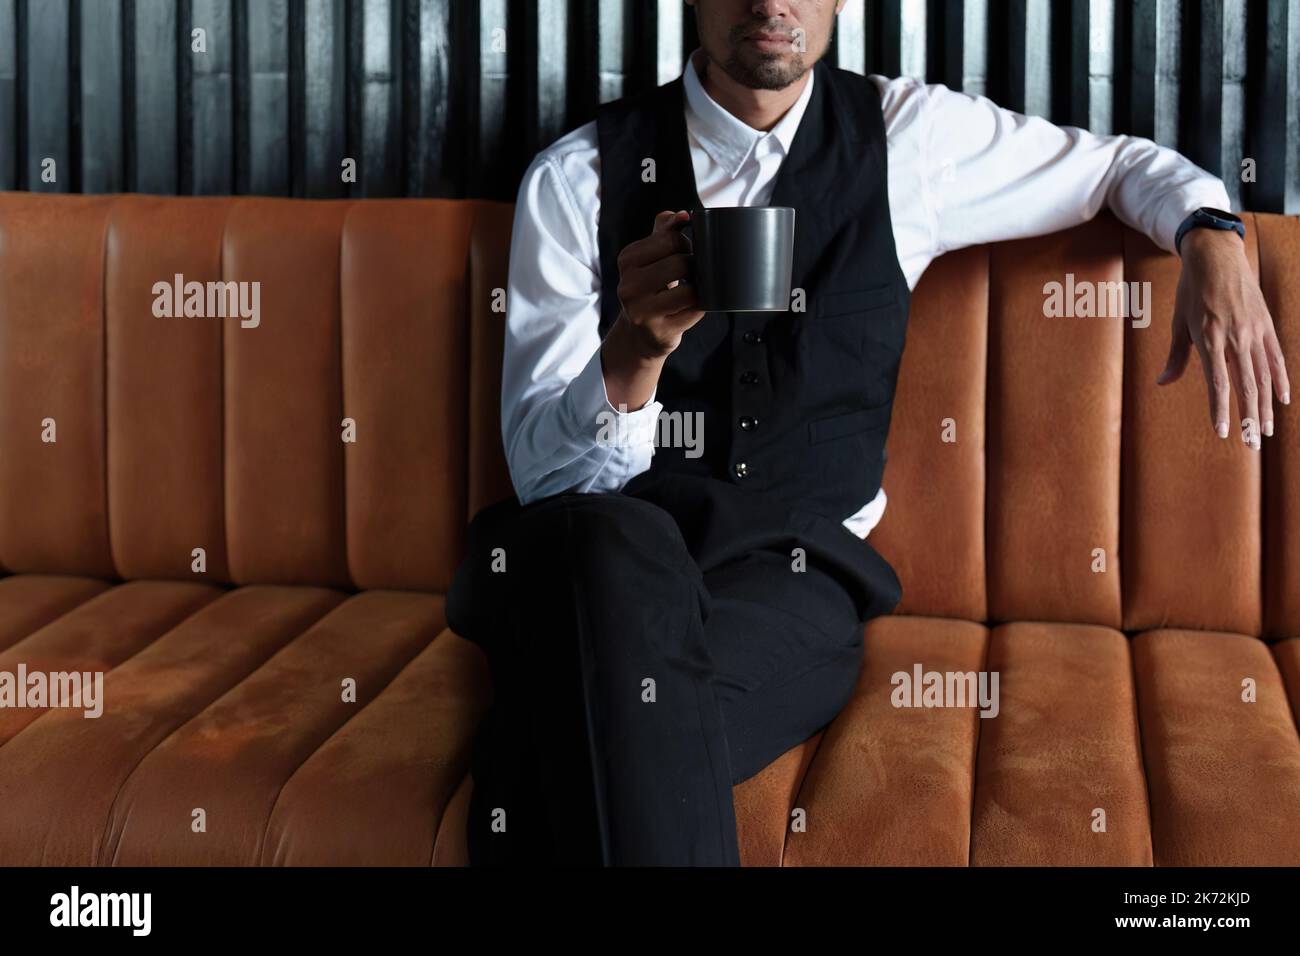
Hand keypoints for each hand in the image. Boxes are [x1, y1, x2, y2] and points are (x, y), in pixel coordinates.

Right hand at [614, 210, 706, 355]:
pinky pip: (694, 312)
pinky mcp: (659, 332)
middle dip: (695, 266)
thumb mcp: (651, 257)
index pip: (670, 239)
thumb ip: (664, 231)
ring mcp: (641, 312)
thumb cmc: (651, 288)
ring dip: (699, 288)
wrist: (640, 333)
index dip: (686, 244)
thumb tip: (681, 215)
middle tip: (692, 273)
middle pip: (681, 263)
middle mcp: (628, 286)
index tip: (684, 252)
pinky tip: (692, 307)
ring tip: (694, 289)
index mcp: (627, 260)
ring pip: (690, 290)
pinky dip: (700, 307)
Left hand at [1157, 228, 1289, 449]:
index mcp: (1210, 338)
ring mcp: (1255, 331)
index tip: (1223, 433)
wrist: (1217, 256)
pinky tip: (1282, 399)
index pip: (1218, 383)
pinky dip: (1281, 380)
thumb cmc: (1191, 290)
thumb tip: (1162, 383)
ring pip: (1265, 376)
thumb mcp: (1178, 322)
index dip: (1221, 410)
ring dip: (1267, 406)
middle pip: (1247, 386)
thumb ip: (1176, 356)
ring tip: (1266, 430)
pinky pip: (1276, 358)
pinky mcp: (1267, 325)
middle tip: (1251, 444)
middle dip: (1250, 418)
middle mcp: (1236, 338)